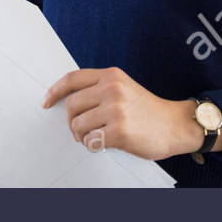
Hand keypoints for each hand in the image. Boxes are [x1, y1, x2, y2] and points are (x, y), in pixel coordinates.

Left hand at [41, 66, 203, 161]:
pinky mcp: (119, 131)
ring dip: (81, 135)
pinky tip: (103, 143)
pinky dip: (92, 145)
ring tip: (93, 137)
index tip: (45, 103)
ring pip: (78, 124)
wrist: (175, 125)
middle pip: (71, 105)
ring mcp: (115, 110)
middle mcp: (112, 89)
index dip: (54, 91)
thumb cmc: (148, 110)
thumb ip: (100, 89)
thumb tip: (69, 103)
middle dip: (70, 121)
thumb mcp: (124, 88)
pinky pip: (91, 140)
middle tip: (79, 130)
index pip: (72, 79)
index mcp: (111, 75)